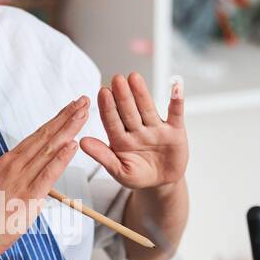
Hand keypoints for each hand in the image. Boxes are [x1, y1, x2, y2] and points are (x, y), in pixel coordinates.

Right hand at [0, 97, 89, 259]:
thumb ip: (15, 174)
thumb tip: (28, 169)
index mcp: (9, 161)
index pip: (37, 135)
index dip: (56, 119)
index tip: (71, 107)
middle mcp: (15, 165)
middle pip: (45, 136)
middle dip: (66, 116)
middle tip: (83, 100)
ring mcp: (21, 179)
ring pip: (49, 149)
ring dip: (68, 129)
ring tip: (83, 113)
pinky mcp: (28, 196)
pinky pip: (48, 174)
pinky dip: (60, 158)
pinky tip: (72, 145)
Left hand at [80, 72, 187, 189]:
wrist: (162, 182)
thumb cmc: (138, 175)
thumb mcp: (119, 170)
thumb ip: (103, 156)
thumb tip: (82, 142)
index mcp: (121, 139)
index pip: (112, 121)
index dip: (108, 107)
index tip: (102, 92)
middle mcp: (137, 130)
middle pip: (129, 111)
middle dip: (123, 96)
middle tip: (116, 79)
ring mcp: (156, 129)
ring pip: (148, 108)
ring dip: (142, 93)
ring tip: (134, 77)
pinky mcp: (175, 130)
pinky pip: (176, 113)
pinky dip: (177, 100)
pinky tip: (177, 86)